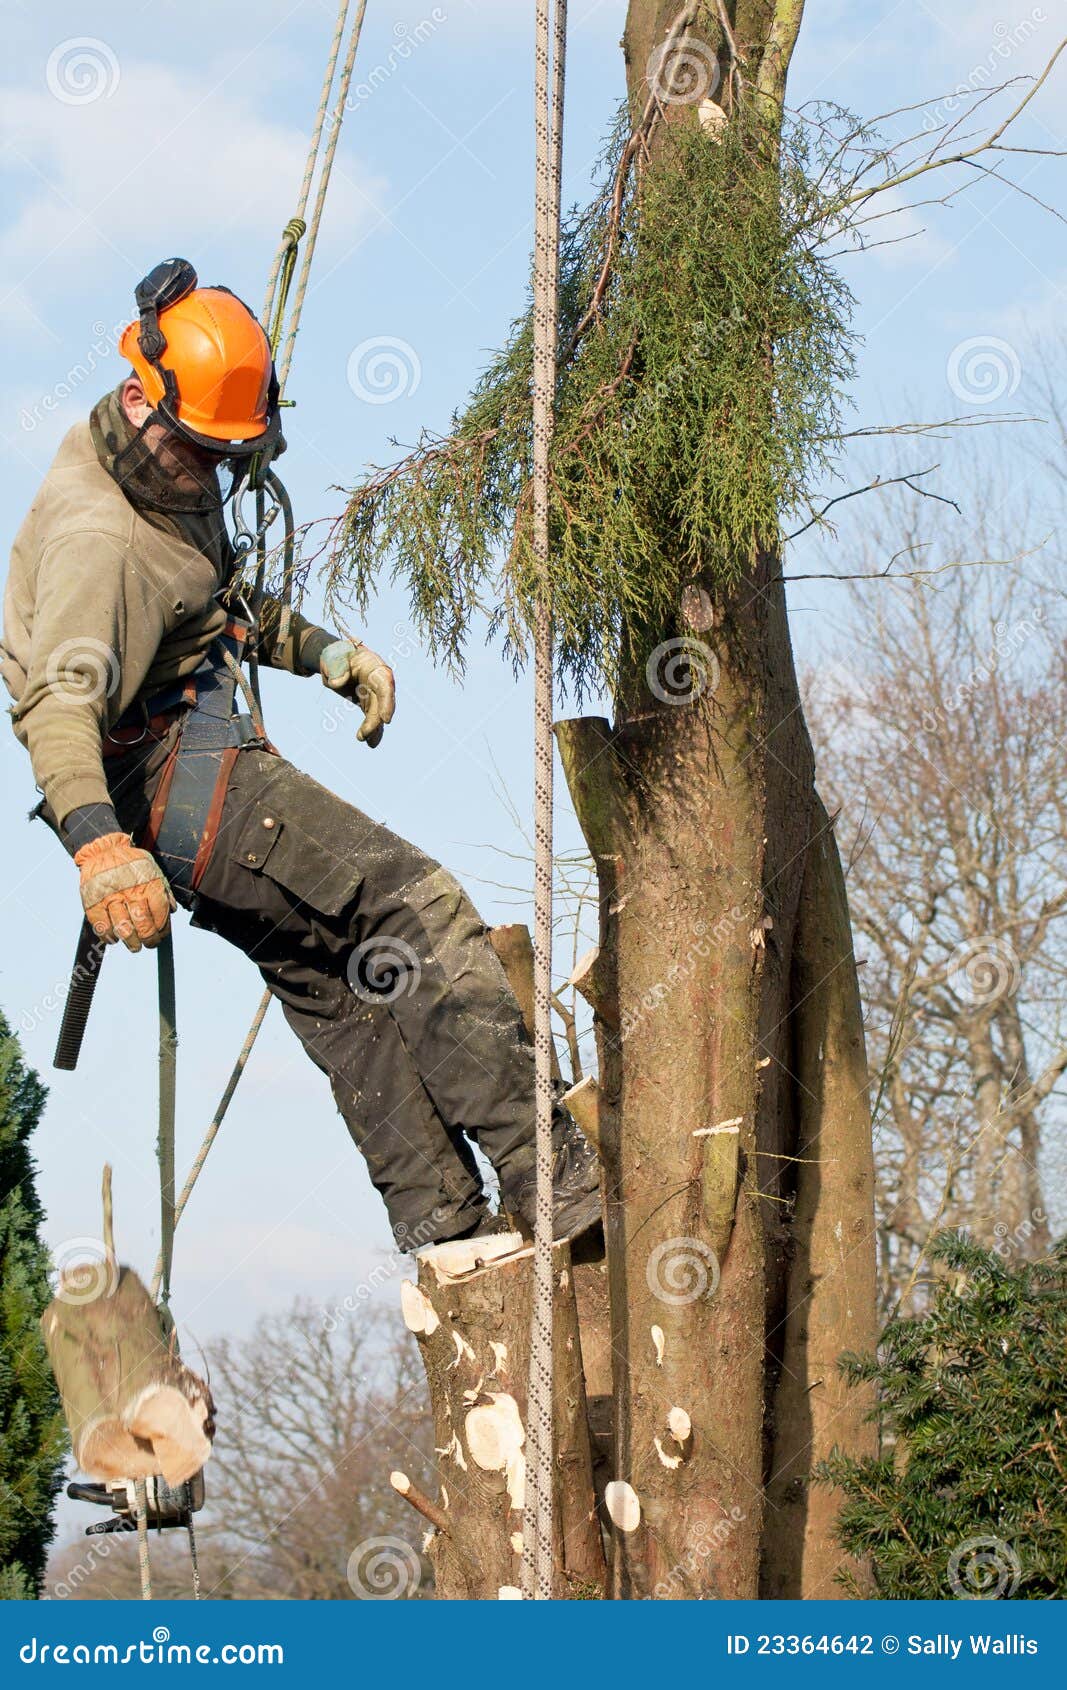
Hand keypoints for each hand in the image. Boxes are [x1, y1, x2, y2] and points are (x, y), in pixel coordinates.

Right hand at [74, 832, 175, 951]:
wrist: (103, 849)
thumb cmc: (131, 863)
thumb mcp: (152, 870)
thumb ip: (163, 890)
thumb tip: (172, 911)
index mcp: (148, 883)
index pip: (160, 913)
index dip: (162, 928)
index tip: (161, 935)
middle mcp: (130, 891)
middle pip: (143, 925)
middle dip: (149, 939)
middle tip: (149, 944)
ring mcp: (110, 897)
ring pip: (123, 928)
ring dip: (131, 942)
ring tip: (135, 946)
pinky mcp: (93, 901)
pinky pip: (101, 926)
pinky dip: (108, 936)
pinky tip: (114, 939)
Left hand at [319, 638, 395, 746]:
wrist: (333, 659)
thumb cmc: (335, 655)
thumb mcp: (333, 657)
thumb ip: (336, 666)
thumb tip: (337, 682)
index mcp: (374, 667)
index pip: (385, 685)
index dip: (387, 703)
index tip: (386, 720)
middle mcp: (379, 681)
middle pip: (381, 703)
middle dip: (374, 720)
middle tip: (362, 735)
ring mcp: (374, 692)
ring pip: (377, 712)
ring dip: (373, 728)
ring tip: (365, 740)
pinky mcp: (368, 702)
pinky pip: (371, 717)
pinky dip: (372, 730)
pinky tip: (371, 743)